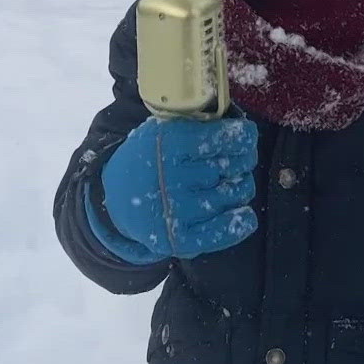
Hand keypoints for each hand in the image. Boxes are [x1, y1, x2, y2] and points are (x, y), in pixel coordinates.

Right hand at [98, 115, 258, 259]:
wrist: (117, 197)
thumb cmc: (152, 157)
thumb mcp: (165, 128)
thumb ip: (200, 124)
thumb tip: (245, 131)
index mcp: (167, 142)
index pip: (223, 138)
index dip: (244, 137)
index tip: (246, 137)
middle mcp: (170, 176)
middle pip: (232, 167)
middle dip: (243, 162)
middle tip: (237, 161)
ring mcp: (174, 210)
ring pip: (233, 195)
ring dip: (240, 188)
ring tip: (227, 184)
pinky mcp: (178, 239)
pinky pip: (223, 232)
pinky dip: (239, 222)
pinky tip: (242, 214)